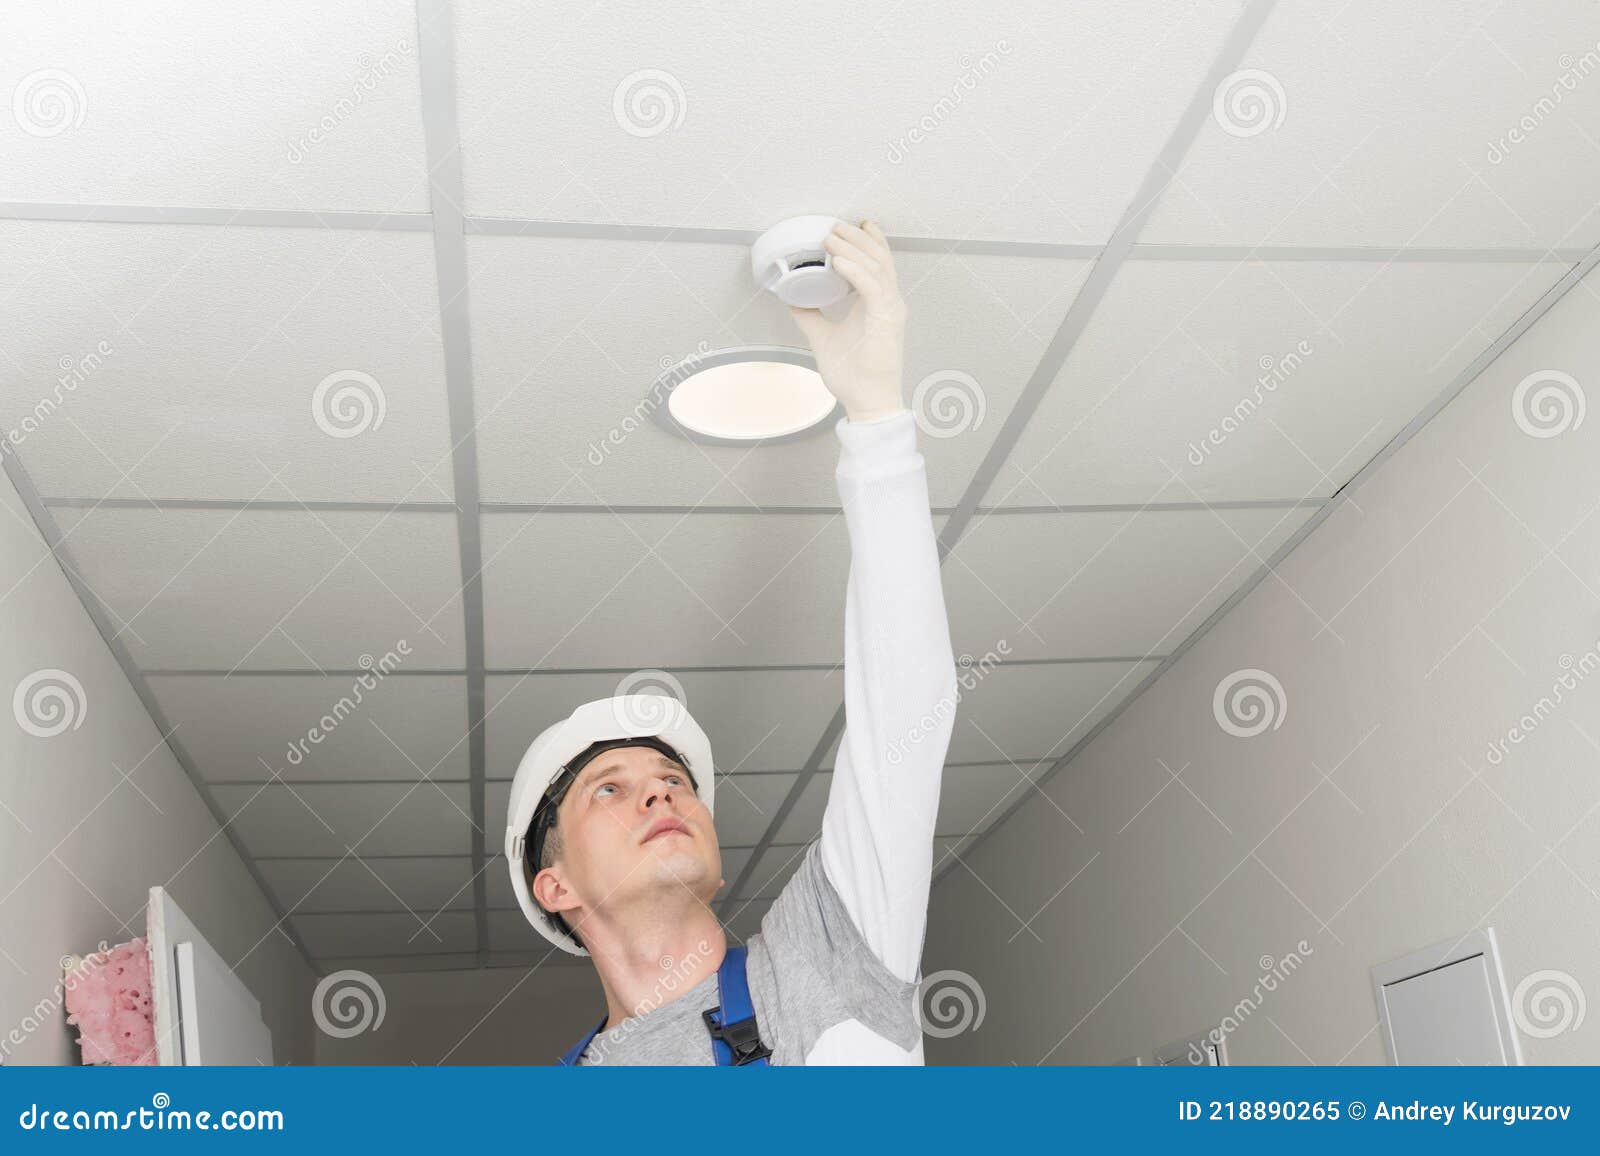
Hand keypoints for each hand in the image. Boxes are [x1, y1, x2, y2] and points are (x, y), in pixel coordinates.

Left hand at [789, 220, 907, 422]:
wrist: (867, 401)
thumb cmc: (855, 375)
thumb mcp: (823, 337)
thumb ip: (810, 316)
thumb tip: (792, 299)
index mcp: (879, 304)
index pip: (879, 263)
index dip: (869, 241)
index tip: (851, 226)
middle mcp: (888, 302)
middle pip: (879, 257)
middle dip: (857, 237)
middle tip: (835, 226)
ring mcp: (890, 310)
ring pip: (876, 266)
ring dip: (853, 248)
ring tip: (832, 237)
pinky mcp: (886, 320)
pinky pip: (872, 287)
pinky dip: (855, 271)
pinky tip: (839, 261)